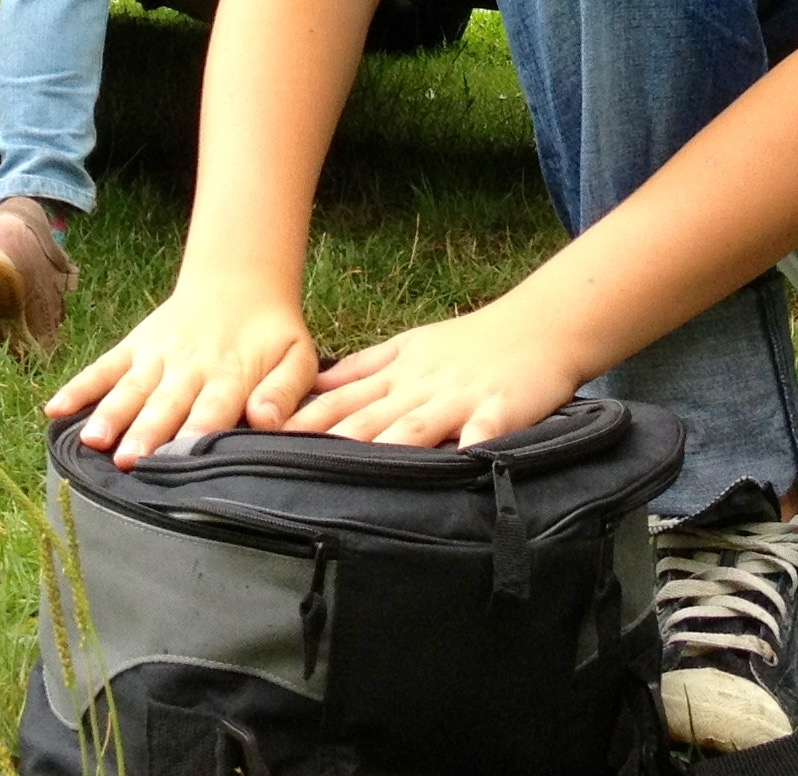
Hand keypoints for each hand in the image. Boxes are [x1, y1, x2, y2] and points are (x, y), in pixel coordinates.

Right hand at [48, 284, 320, 463]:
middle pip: (166, 404)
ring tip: (91, 440)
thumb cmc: (273, 335)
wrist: (240, 283)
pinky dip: (79, 387)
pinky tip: (54, 409)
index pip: (212, 410)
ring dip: (111, 414)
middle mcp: (189, 367)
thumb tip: (267, 419)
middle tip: (129, 460)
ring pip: (131, 388)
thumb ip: (285, 390)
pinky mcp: (135, 347)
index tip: (179, 459)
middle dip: (147, 432)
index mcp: (231, 375)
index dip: (195, 434)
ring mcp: (157, 356)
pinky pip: (104, 367)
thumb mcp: (298, 357)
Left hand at [283, 300, 584, 448]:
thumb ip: (362, 369)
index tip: (262, 437)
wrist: (535, 327)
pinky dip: (476, 443)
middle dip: (331, 439)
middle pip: (369, 415)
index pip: (341, 400)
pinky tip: (466, 460)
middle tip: (292, 466)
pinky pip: (486, 429)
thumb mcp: (408, 347)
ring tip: (363, 469)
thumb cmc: (468, 344)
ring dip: (390, 443)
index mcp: (396, 375)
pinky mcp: (500, 408)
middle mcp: (419, 387)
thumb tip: (311, 385)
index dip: (304, 419)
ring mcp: (459, 397)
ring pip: (418, 424)